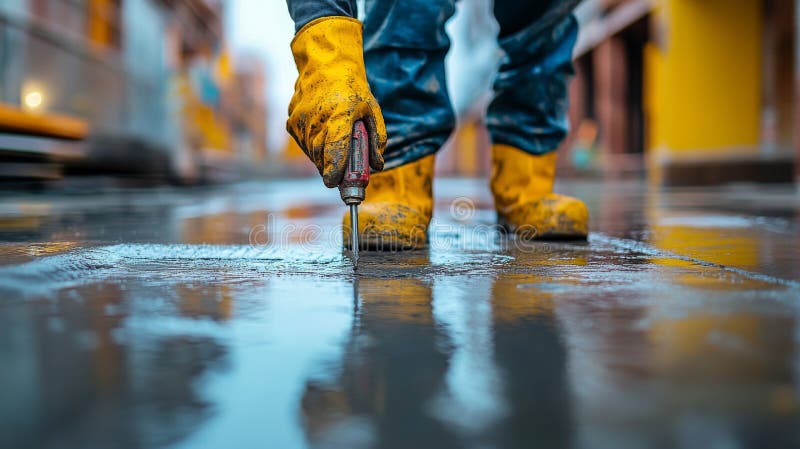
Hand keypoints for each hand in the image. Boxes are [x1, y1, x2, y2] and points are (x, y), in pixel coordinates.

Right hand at [287, 17, 386, 186]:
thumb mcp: (372, 110)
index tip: (334, 183)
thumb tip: (377, 165)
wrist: (324, 65)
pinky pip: (304, 145)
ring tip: (335, 153)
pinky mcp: (291, 122)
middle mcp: (316, 117)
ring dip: (324, 159)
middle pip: (322, 155)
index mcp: (340, 113)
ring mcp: (301, 120)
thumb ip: (376, 139)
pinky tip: (324, 139)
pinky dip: (315, 149)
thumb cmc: (352, 89)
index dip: (335, 169)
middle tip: (342, 177)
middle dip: (332, 169)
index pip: (335, 147)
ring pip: (312, 152)